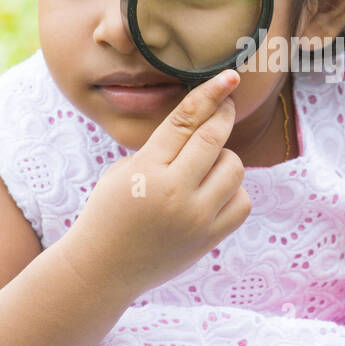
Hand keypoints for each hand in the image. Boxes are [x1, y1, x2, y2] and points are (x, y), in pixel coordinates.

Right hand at [70, 70, 250, 295]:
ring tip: (203, 166)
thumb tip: (205, 121)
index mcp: (146, 169)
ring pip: (233, 168)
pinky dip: (232, 191)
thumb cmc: (109, 210)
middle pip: (214, 139)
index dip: (210, 94)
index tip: (229, 77)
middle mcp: (174, 193)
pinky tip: (212, 192)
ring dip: (223, 158)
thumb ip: (162, 147)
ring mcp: (195, 218)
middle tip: (225, 105)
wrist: (102, 269)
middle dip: (223, 115)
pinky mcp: (209, 239)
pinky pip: (241, 202)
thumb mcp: (124, 169)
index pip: (185, 121)